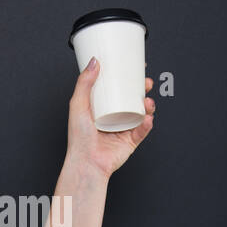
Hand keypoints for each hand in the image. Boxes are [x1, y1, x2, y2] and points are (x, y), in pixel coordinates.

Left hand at [65, 60, 155, 180]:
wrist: (87, 163)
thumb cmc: (79, 138)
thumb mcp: (78, 104)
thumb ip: (84, 83)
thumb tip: (94, 62)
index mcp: (101, 107)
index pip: (117, 88)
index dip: (127, 78)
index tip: (135, 67)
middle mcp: (114, 116)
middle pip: (133, 98)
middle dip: (143, 89)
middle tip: (146, 83)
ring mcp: (123, 128)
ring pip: (141, 113)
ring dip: (148, 105)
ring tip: (147, 102)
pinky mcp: (131, 141)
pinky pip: (143, 130)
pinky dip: (147, 123)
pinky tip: (147, 118)